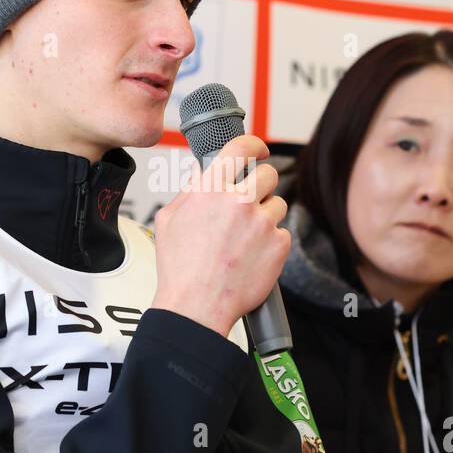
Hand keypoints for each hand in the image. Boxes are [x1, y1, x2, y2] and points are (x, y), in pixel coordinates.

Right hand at [150, 135, 290, 338]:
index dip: (255, 145)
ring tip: (246, 239)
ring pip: (278, 204)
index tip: (260, 150)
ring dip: (266, 216)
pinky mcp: (279, 246)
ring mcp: (262, 223)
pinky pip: (283, 233)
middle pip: (268, 175)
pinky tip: (252, 256)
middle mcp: (239, 201)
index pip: (241, 147)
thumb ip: (190, 191)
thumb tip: (202, 172)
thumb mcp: (169, 219)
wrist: (196, 306)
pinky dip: (272, 243)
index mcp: (211, 189)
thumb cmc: (179, 267)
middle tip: (249, 205)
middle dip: (261, 187)